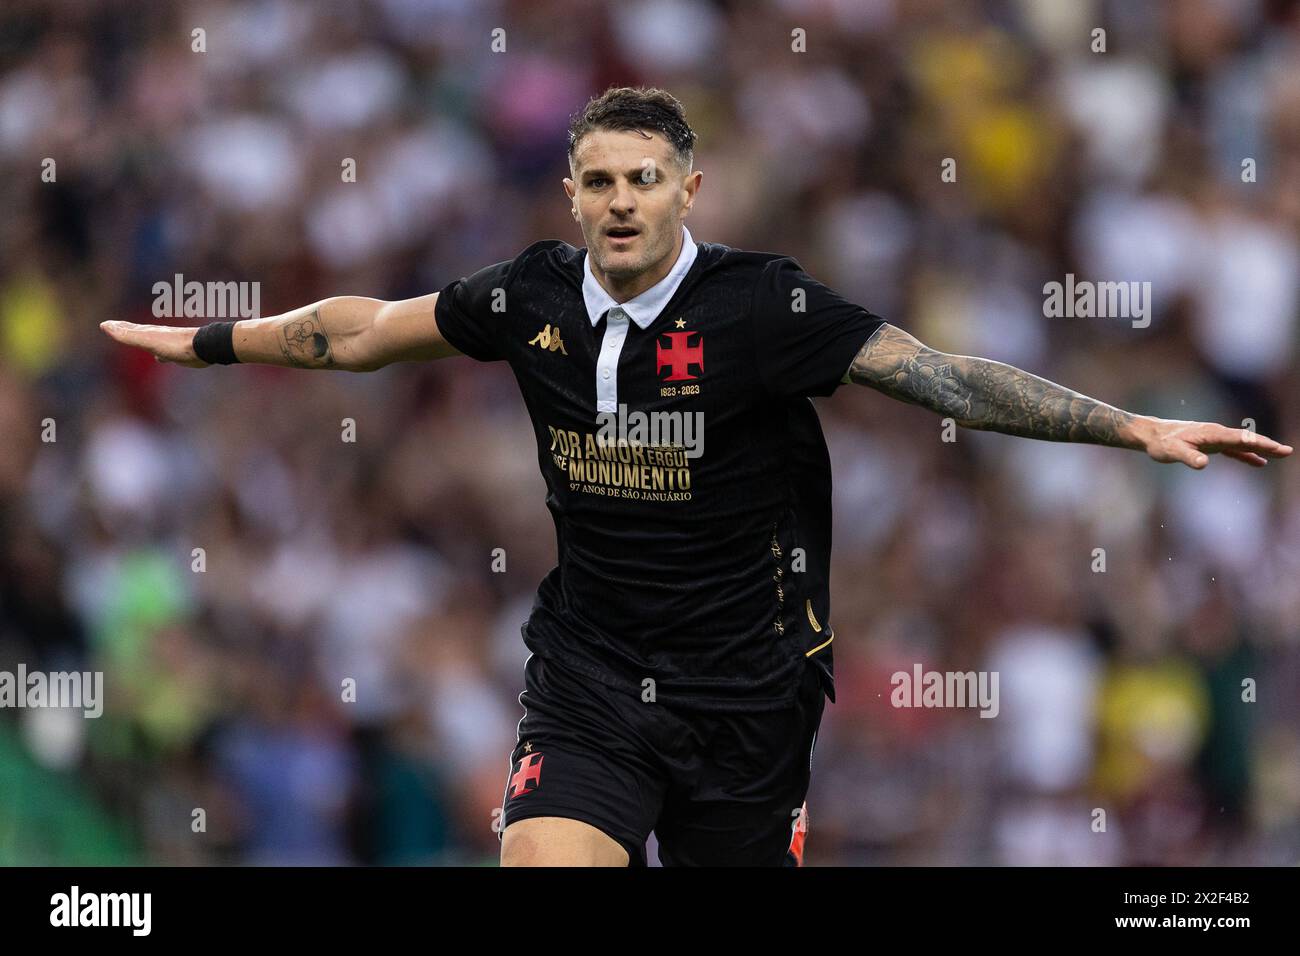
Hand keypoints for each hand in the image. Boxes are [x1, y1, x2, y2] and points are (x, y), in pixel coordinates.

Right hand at [100, 320, 208, 367]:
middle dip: (126, 330)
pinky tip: (162, 358)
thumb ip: (127, 334)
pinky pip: (165, 353)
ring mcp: (168, 344)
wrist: (203, 347)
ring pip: (151, 342)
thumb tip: (104, 325)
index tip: (105, 324)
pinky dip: (160, 354)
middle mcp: (157, 336)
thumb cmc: (174, 344)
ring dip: (142, 341)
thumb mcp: (146, 340)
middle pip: (138, 333)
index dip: (116, 327)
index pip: (128, 329)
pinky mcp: (178, 354)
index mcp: (148, 333)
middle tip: (116, 327)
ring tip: (137, 341)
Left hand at [1135, 417, 1293, 468]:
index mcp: (1212, 434)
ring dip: (1261, 449)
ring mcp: (1214, 438)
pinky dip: (1247, 454)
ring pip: (1243, 444)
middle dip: (1268, 445)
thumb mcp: (1172, 452)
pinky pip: (1233, 449)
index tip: (1278, 449)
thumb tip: (1204, 464)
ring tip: (1281, 454)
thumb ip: (1188, 457)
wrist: (1151, 435)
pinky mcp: (1210, 444)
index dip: (1260, 444)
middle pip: (1247, 439)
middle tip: (1288, 451)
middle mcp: (1216, 434)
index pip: (1241, 439)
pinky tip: (1259, 462)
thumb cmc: (1161, 444)